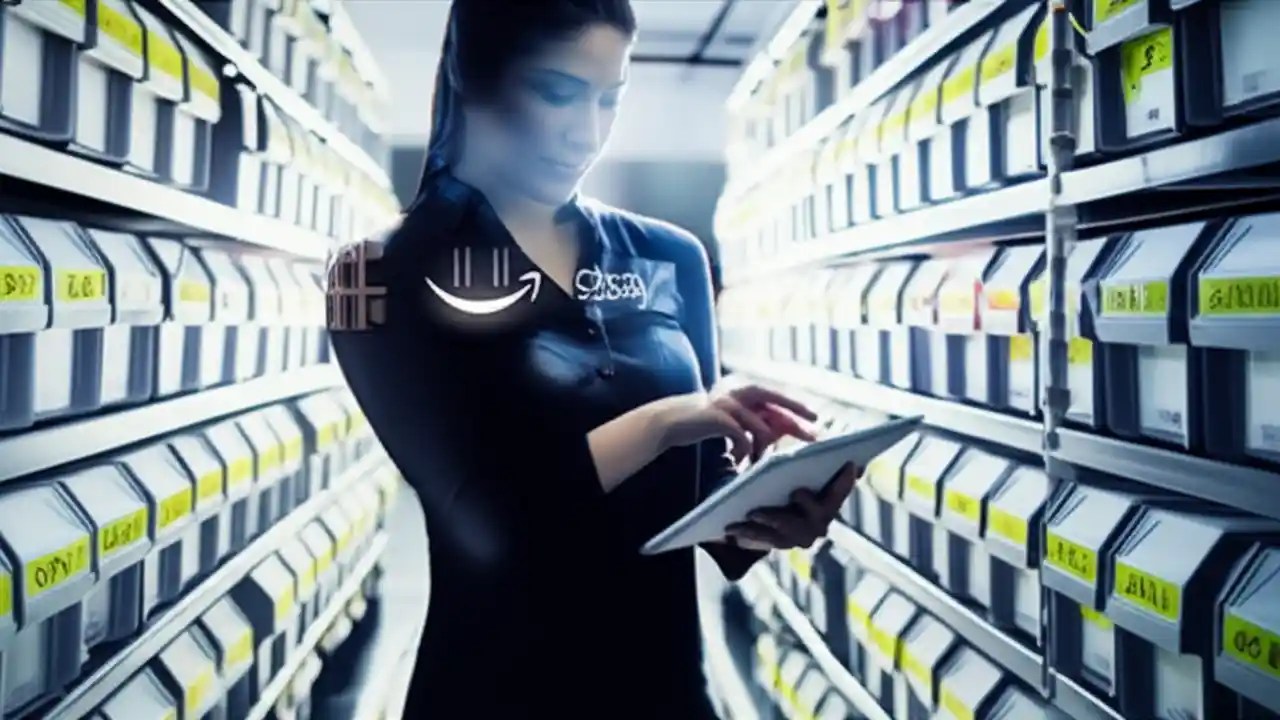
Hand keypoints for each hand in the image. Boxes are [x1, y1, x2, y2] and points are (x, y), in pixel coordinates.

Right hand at [656, 384, 817, 463]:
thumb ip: (753, 418)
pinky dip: (743, 451)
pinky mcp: (720, 418)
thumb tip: (779, 431)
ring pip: (761, 428)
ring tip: (757, 460)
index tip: (814, 419)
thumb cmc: (705, 421)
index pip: (777, 397)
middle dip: (795, 422)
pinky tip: (735, 460)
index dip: (796, 408)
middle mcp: (739, 392)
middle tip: (813, 436)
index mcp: (744, 389)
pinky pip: (743, 438)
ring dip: (762, 448)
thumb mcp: (732, 417)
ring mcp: (730, 403)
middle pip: (776, 406)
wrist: (672, 421)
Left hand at [723, 463, 860, 550]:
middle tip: (797, 491)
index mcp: (829, 499)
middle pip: (821, 513)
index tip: (849, 463)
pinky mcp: (778, 543)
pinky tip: (732, 526)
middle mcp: (820, 521)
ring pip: (790, 530)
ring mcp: (800, 535)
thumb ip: (802, 456)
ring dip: (773, 519)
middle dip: (810, 503)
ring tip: (754, 512)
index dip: (847, 478)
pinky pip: (764, 540)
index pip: (842, 488)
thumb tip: (810, 433)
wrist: (764, 515)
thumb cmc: (783, 481)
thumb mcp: (792, 467)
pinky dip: (748, 532)